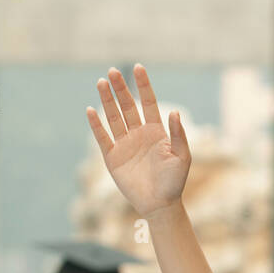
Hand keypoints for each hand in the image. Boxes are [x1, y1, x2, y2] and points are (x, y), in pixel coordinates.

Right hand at [86, 64, 190, 218]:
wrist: (160, 205)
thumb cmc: (175, 182)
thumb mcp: (182, 157)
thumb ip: (178, 135)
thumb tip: (174, 113)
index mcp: (156, 131)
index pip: (148, 102)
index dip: (143, 86)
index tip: (139, 68)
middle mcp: (139, 134)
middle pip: (128, 106)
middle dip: (121, 89)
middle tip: (113, 72)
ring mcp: (125, 145)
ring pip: (114, 117)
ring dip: (107, 101)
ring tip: (102, 82)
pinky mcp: (113, 158)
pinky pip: (102, 138)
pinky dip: (96, 125)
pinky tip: (91, 110)